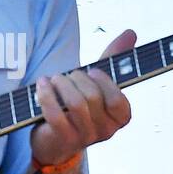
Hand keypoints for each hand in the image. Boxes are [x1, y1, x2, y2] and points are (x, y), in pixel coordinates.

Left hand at [30, 29, 135, 165]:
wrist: (55, 141)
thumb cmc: (79, 107)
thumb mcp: (97, 83)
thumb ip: (114, 59)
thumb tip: (131, 32)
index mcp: (120, 118)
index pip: (119, 99)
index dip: (104, 81)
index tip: (91, 71)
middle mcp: (106, 131)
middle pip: (93, 97)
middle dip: (76, 78)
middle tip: (67, 76)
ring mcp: (85, 137)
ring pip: (75, 104)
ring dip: (61, 84)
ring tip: (54, 79)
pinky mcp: (63, 140)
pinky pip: (55, 114)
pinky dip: (46, 95)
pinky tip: (42, 85)